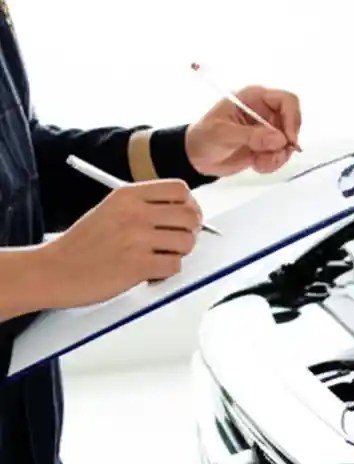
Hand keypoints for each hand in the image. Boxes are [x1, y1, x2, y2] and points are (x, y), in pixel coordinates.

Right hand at [38, 180, 202, 307]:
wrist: (53, 270)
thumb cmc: (82, 244)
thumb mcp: (111, 210)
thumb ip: (145, 206)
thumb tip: (186, 212)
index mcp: (128, 195)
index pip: (180, 189)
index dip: (189, 205)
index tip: (183, 218)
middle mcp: (134, 213)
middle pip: (190, 216)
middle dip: (189, 232)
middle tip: (175, 242)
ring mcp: (136, 238)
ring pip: (187, 242)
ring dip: (177, 254)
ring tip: (157, 258)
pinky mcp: (137, 265)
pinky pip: (174, 266)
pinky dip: (166, 273)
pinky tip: (149, 273)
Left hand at [186, 86, 301, 177]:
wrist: (195, 157)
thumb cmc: (204, 138)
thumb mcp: (224, 134)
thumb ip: (252, 136)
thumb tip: (281, 140)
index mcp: (254, 98)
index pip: (287, 100)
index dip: (293, 118)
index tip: (288, 140)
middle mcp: (265, 111)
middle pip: (293, 123)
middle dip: (286, 143)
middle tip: (271, 157)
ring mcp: (267, 129)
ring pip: (288, 142)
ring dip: (278, 157)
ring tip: (259, 163)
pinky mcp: (267, 146)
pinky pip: (282, 155)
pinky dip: (273, 163)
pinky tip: (256, 165)